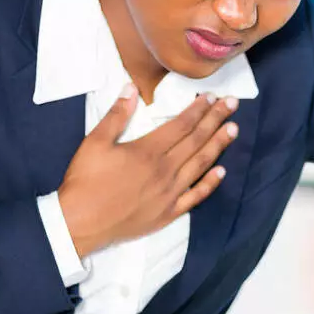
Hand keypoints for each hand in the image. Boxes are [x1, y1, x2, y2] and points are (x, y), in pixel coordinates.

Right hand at [56, 86, 240, 257]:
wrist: (79, 224)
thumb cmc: (85, 182)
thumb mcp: (95, 142)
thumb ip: (116, 115)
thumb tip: (130, 88)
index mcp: (148, 151)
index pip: (181, 125)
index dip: (198, 109)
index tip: (211, 97)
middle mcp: (165, 170)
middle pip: (196, 140)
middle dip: (215, 120)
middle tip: (234, 104)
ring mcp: (169, 193)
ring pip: (200, 165)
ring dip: (218, 145)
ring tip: (234, 129)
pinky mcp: (168, 213)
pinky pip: (194, 196)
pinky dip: (210, 183)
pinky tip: (222, 172)